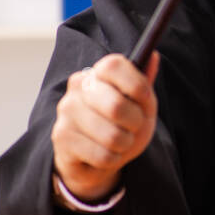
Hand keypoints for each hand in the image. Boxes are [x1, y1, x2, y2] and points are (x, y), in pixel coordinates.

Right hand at [51, 52, 159, 202]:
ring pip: (112, 136)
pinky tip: (104, 154)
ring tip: (119, 142)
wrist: (94, 158)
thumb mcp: (139, 104)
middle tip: (133, 125)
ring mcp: (66, 112)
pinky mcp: (60, 139)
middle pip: (116, 106)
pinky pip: (103, 155)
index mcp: (97, 73)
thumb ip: (144, 83)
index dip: (137, 85)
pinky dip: (112, 159)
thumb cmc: (120, 125)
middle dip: (135, 122)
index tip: (144, 99)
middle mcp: (77, 88)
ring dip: (125, 144)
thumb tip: (154, 55)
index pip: (114, 66)